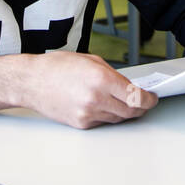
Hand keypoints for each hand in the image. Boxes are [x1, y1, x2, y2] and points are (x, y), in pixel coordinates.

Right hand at [24, 51, 156, 128]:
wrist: (31, 82)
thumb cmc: (57, 67)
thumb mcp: (91, 61)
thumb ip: (113, 75)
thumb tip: (130, 88)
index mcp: (101, 79)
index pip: (136, 97)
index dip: (149, 100)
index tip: (152, 98)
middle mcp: (96, 99)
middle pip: (130, 112)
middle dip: (140, 108)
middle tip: (143, 103)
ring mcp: (88, 114)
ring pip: (117, 118)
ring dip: (123, 112)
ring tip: (120, 101)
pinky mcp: (80, 124)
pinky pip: (103, 122)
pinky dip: (107, 115)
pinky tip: (101, 105)